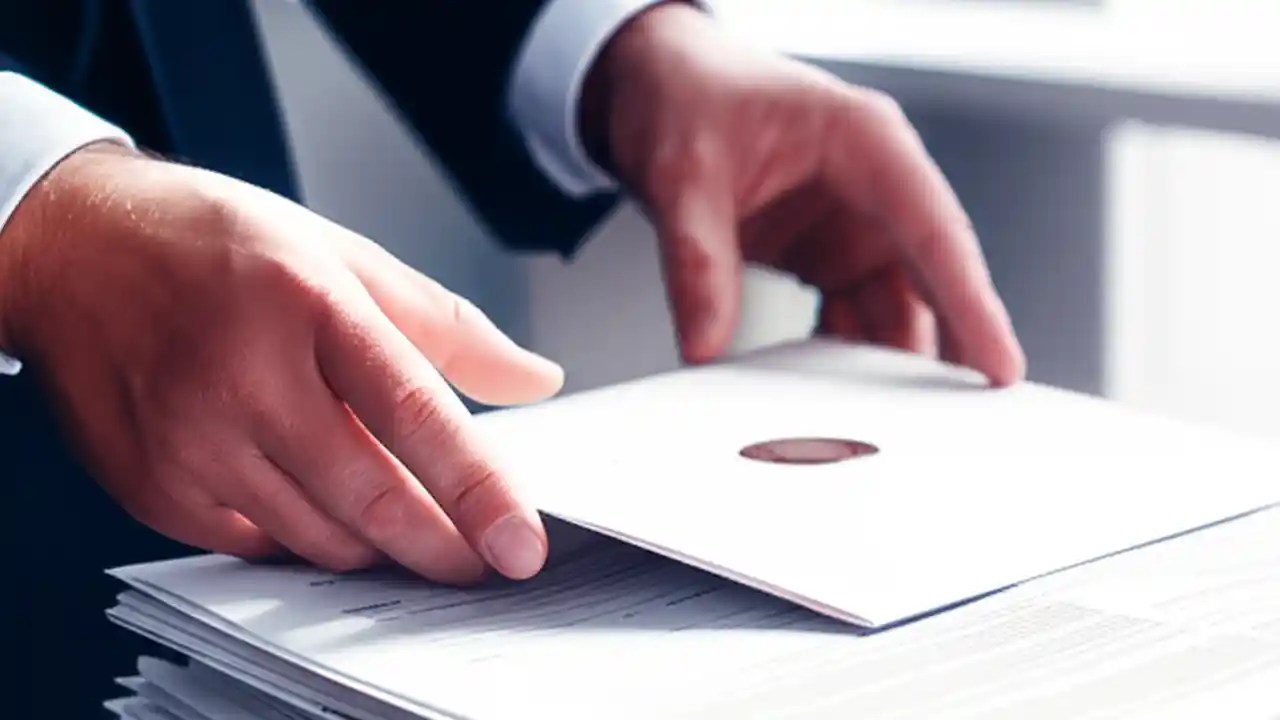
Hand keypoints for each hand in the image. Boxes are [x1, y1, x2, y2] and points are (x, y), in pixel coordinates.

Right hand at [0, 143, 559, 580]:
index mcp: (308, 302)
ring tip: (405, 521)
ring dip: (377, 541)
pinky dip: (306, 535)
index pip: (414, 414)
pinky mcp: (156, 487)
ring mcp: (192, 439)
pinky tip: (321, 504)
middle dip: (441, 546)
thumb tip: (537, 381)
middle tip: (480, 560)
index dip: (477, 490)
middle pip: (370, 496)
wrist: (77, 248)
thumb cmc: (222, 246)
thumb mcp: (346, 258)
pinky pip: (260, 545)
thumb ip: (449, 328)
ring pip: (320, 536)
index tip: (521, 545)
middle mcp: (244, 375)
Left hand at [584, 4, 1024, 383]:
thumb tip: (706, 341)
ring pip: (890, 309)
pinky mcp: (824, 257)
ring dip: (881, 366)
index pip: (933, 228)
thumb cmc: (684, 96)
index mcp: (863, 140)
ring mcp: (851, 226)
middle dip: (942, 349)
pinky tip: (824, 395)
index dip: (970, 300)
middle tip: (954, 425)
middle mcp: (871, 187)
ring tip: (875, 425)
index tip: (997, 364)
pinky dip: (839, 359)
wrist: (650, 86)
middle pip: (927, 279)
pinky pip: (848, 319)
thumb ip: (697, 258)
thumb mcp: (681, 172)